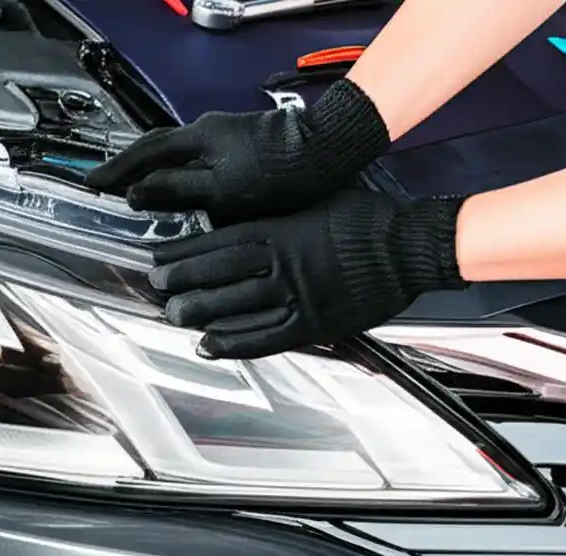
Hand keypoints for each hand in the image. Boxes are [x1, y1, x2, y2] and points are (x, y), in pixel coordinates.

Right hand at [85, 80, 389, 223]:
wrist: (326, 152)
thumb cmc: (278, 175)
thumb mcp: (223, 190)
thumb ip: (177, 190)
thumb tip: (136, 193)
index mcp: (197, 138)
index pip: (144, 153)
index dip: (116, 171)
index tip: (92, 183)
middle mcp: (206, 128)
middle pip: (157, 145)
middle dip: (129, 164)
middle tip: (106, 182)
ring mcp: (225, 131)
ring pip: (176, 148)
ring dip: (153, 165)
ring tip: (136, 184)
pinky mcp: (241, 140)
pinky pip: (195, 152)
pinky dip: (177, 167)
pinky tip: (182, 183)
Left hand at [150, 190, 467, 358]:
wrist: (409, 247)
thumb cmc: (368, 219)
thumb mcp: (317, 200)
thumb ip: (280, 212)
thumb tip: (249, 215)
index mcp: (281, 230)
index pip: (219, 243)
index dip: (185, 253)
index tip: (161, 258)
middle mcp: (282, 265)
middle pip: (218, 275)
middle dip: (182, 281)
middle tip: (157, 287)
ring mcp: (297, 297)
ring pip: (235, 308)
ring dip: (200, 312)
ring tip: (175, 315)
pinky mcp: (313, 324)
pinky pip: (264, 338)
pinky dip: (233, 343)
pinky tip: (210, 345)